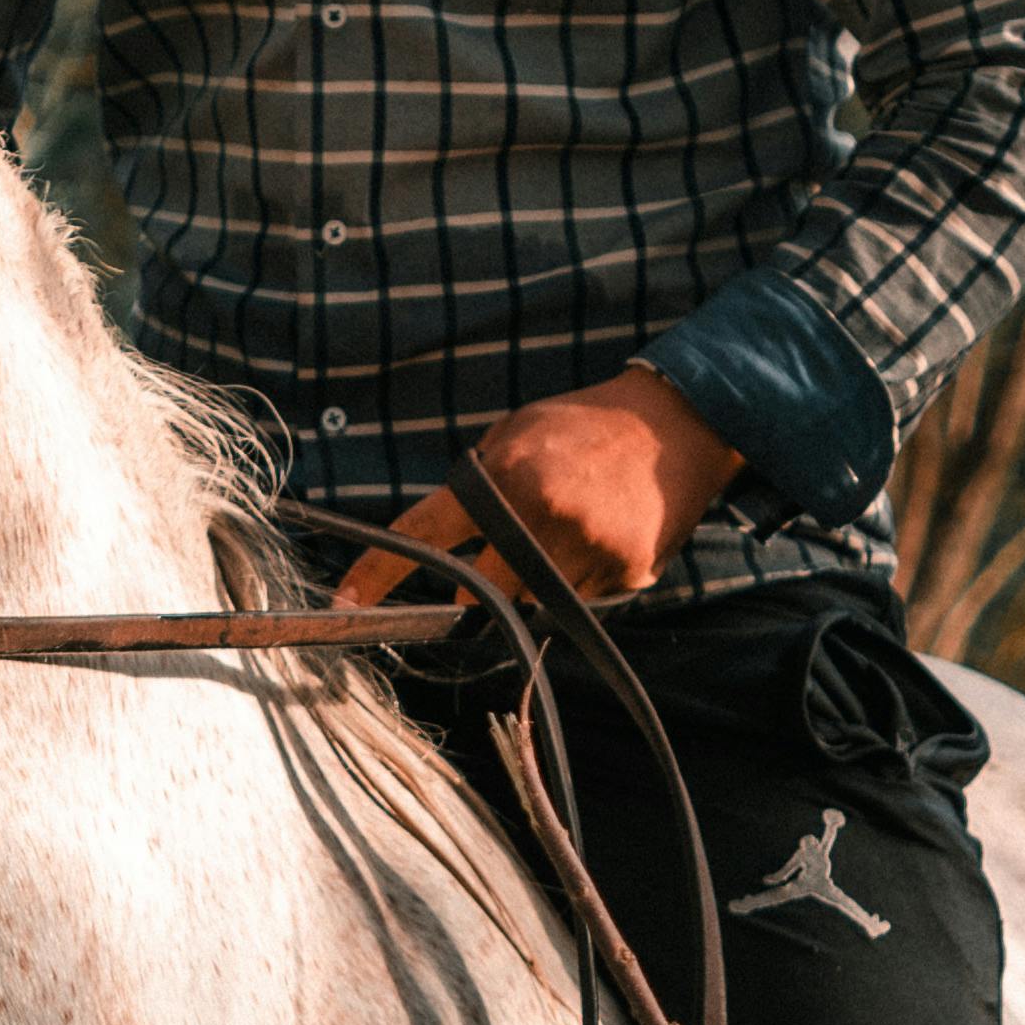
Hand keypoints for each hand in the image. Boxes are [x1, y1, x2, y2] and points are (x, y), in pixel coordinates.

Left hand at [339, 364, 743, 611]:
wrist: (678, 422)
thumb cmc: (584, 427)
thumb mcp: (517, 434)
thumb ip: (478, 487)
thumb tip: (438, 541)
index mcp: (504, 477)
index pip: (425, 535)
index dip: (380, 572)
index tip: (346, 599)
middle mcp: (540, 515)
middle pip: (483, 594)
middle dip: (486, 588)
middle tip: (517, 550)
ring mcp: (585, 547)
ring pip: (535, 602)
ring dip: (540, 578)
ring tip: (575, 524)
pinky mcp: (624, 570)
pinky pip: (582, 601)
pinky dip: (584, 578)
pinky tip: (607, 531)